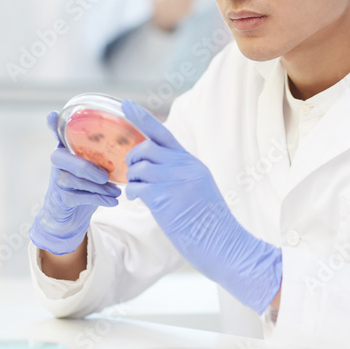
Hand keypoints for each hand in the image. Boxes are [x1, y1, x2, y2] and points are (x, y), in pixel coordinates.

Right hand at [29, 112, 121, 254]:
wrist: (72, 213)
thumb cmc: (89, 182)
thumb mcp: (96, 164)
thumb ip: (106, 153)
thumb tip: (136, 142)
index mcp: (68, 148)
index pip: (57, 133)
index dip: (53, 125)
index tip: (52, 115)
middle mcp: (59, 161)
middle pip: (63, 158)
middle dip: (86, 167)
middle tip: (106, 176)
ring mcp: (58, 180)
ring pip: (75, 180)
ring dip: (99, 187)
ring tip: (116, 191)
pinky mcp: (62, 198)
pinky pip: (80, 197)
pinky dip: (100, 199)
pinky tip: (113, 201)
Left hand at [122, 100, 281, 313]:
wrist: (224, 244)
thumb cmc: (209, 223)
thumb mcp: (200, 189)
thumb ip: (181, 174)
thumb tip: (155, 169)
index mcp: (192, 163)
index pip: (164, 133)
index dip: (142, 118)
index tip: (126, 104)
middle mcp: (184, 167)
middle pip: (145, 147)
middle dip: (132, 159)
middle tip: (132, 173)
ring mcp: (175, 181)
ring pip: (138, 167)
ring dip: (131, 178)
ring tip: (137, 191)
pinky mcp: (165, 198)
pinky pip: (136, 187)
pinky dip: (131, 192)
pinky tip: (137, 200)